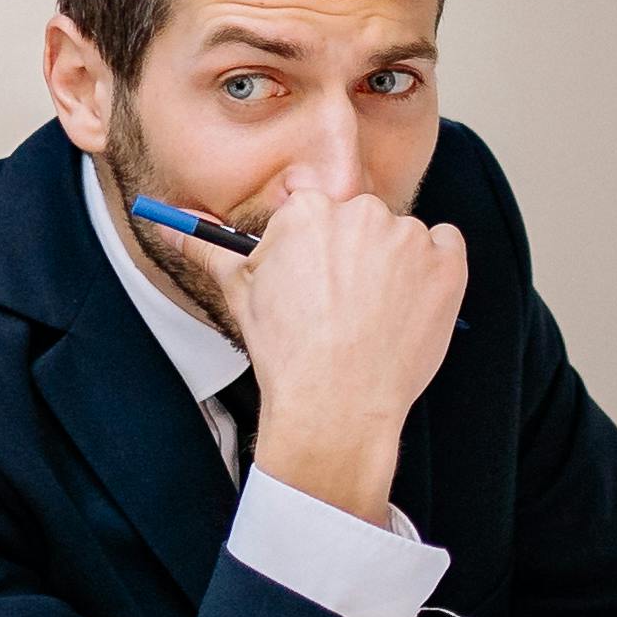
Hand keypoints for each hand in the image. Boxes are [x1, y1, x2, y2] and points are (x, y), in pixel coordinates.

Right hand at [222, 170, 468, 525]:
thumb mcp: (241, 295)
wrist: (335, 405)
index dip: (318, 252)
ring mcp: (407, 237)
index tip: (319, 284)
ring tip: (374, 319)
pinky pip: (447, 247)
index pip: (318, 212)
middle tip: (343, 308)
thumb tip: (170, 226)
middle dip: (355, 257)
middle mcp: (359, 213)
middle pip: (361, 222)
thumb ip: (208, 249)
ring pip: (403, 238)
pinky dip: (435, 273)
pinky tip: (410, 309)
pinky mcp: (446, 264)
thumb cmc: (287, 352)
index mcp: (308, 212)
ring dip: (395, 267)